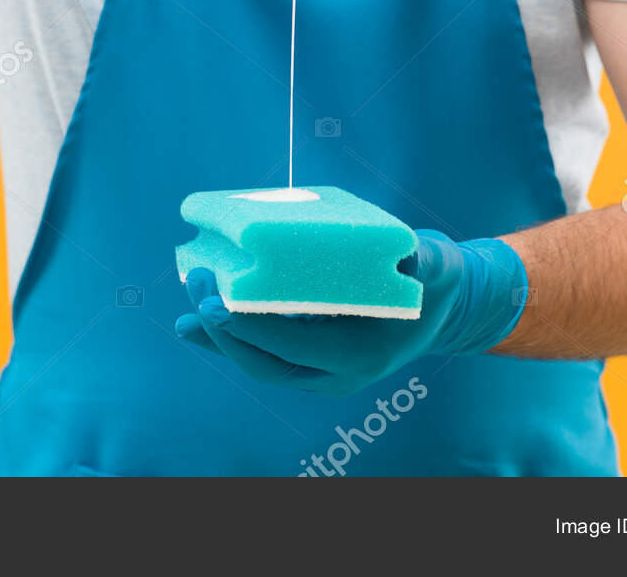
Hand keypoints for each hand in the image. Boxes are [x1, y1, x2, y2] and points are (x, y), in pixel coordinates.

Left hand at [175, 231, 531, 396]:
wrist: (441, 307)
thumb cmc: (435, 279)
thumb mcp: (436, 265)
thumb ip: (424, 259)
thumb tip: (407, 252)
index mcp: (362, 356)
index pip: (295, 346)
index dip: (253, 327)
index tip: (218, 302)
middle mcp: (336, 374)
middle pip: (266, 363)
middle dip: (225, 332)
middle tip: (198, 290)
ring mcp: (320, 370)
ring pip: (259, 362)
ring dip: (219, 339)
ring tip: (184, 316)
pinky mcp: (309, 356)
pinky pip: (262, 352)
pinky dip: (230, 337)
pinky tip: (197, 320)